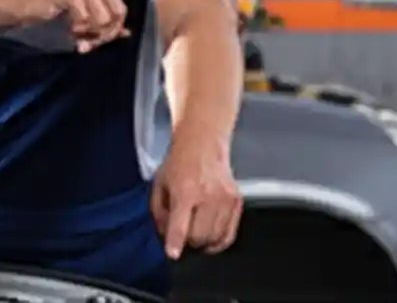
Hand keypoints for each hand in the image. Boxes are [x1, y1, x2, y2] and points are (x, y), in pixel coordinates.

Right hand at [21, 0, 174, 51]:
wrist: (30, 6)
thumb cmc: (61, 11)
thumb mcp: (87, 18)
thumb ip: (107, 23)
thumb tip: (126, 32)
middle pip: (121, 11)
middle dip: (109, 32)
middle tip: (94, 40)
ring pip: (105, 18)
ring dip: (93, 34)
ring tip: (80, 34)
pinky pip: (87, 19)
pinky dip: (80, 31)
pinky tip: (71, 30)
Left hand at [150, 133, 242, 258]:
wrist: (203, 142)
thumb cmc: (179, 162)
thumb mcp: (159, 184)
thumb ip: (159, 213)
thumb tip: (167, 236)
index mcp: (185, 191)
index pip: (181, 225)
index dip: (175, 243)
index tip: (173, 253)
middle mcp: (208, 195)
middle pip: (199, 237)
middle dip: (188, 241)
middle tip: (184, 233)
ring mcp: (225, 199)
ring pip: (215, 238)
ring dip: (203, 242)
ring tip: (197, 232)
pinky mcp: (237, 201)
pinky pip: (229, 233)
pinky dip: (219, 241)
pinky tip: (211, 238)